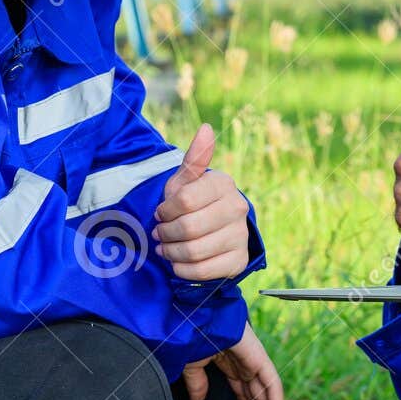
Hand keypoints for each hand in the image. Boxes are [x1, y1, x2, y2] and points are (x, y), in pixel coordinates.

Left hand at [153, 123, 251, 280]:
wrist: (213, 230)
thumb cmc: (193, 201)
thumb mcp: (186, 180)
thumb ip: (194, 158)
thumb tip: (205, 128)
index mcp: (223, 184)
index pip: (185, 199)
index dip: (166, 210)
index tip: (161, 212)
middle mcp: (238, 208)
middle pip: (189, 228)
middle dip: (166, 233)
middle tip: (159, 233)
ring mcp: (240, 236)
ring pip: (195, 251)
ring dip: (171, 253)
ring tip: (166, 248)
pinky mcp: (238, 261)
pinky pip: (204, 271)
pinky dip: (183, 270)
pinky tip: (178, 262)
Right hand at [182, 323, 285, 399]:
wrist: (190, 312)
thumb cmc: (188, 331)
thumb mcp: (190, 365)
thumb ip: (197, 384)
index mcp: (229, 365)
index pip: (244, 397)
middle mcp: (244, 364)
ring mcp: (253, 360)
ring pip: (265, 397)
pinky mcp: (258, 357)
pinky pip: (271, 384)